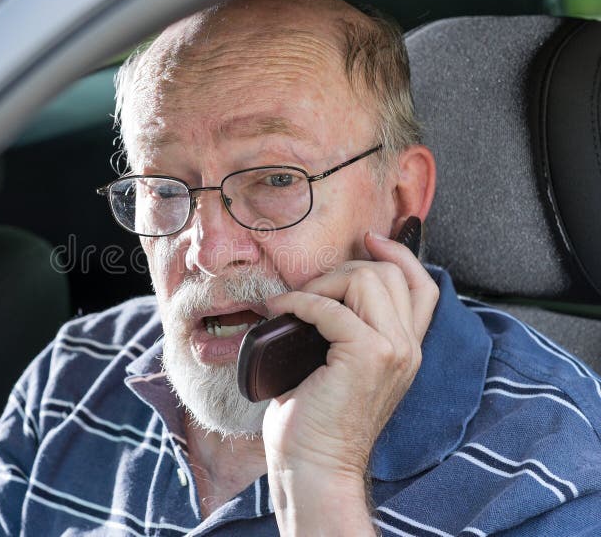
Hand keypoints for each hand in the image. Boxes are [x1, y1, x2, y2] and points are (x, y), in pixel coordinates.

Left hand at [261, 232, 438, 532]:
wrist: (313, 464)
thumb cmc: (318, 416)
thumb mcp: (345, 365)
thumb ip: (354, 329)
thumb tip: (329, 286)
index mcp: (407, 348)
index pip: (423, 285)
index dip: (399, 255)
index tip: (369, 238)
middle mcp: (408, 348)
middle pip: (389, 274)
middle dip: (343, 268)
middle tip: (309, 287)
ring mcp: (392, 351)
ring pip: (367, 280)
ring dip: (324, 281)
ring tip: (297, 300)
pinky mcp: (366, 356)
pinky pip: (330, 307)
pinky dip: (300, 301)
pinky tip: (281, 309)